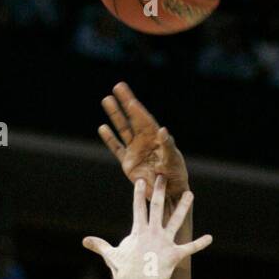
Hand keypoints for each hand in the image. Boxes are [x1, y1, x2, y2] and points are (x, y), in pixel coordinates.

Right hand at [83, 175, 210, 278]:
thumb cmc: (123, 270)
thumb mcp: (110, 255)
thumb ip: (99, 245)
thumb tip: (85, 241)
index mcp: (139, 231)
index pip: (138, 208)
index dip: (139, 194)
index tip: (141, 180)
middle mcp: (153, 232)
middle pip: (157, 207)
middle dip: (160, 191)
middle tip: (164, 177)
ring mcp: (165, 242)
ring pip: (176, 220)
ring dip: (183, 207)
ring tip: (190, 194)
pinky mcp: (175, 254)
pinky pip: (190, 248)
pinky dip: (200, 243)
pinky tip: (210, 238)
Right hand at [99, 83, 188, 201]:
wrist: (168, 193)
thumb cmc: (176, 175)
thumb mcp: (173, 160)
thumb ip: (168, 146)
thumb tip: (163, 130)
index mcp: (156, 137)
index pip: (145, 120)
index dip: (138, 110)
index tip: (131, 100)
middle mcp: (144, 140)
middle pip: (132, 118)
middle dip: (125, 102)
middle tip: (118, 86)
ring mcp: (135, 150)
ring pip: (122, 129)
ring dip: (115, 114)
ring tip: (107, 99)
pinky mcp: (128, 163)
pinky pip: (117, 148)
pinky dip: (110, 139)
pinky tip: (103, 127)